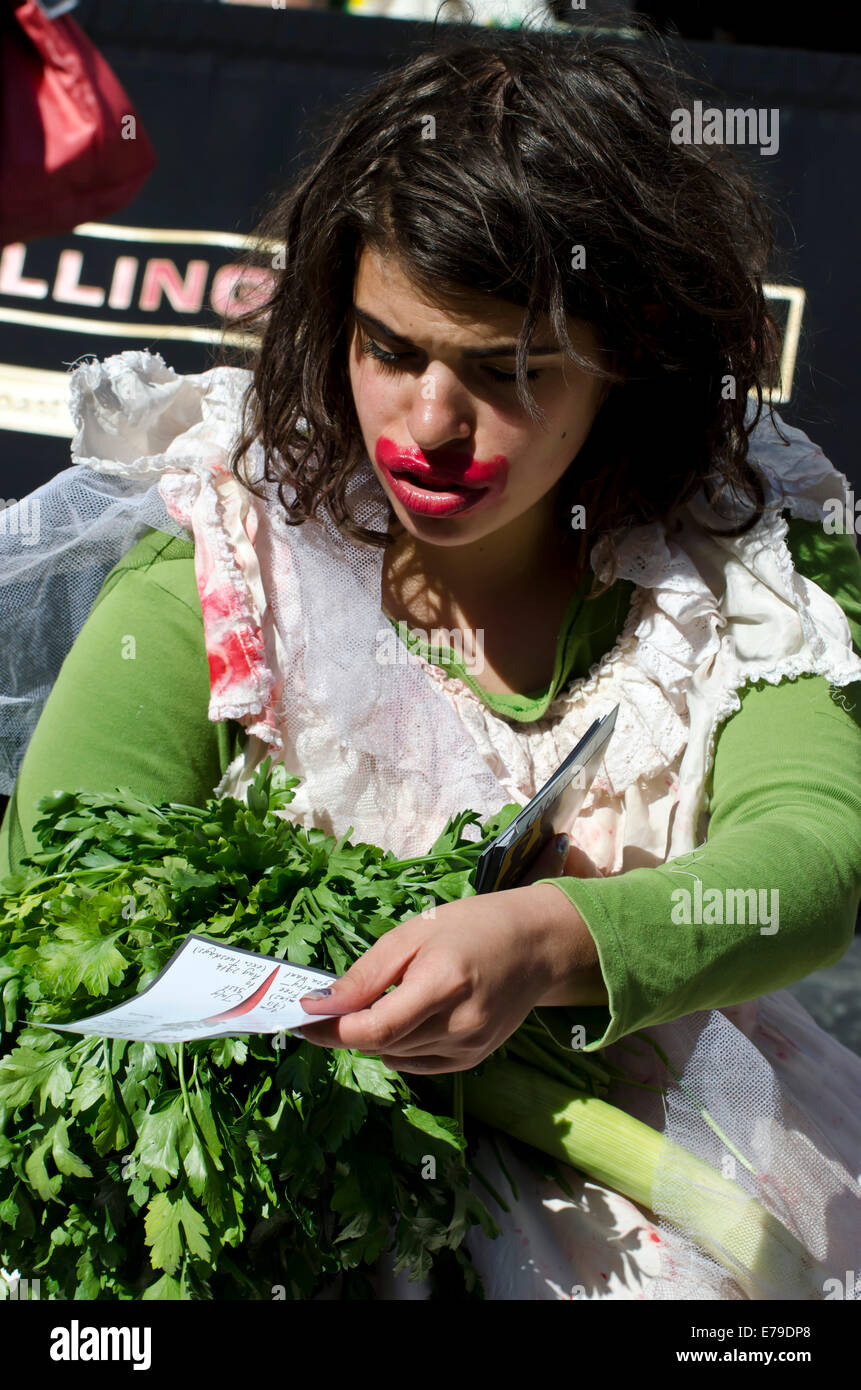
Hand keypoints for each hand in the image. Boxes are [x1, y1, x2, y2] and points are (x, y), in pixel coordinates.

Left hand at [295, 833, 605, 1073]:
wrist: (536, 946)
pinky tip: (403, 1017)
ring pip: (395, 1056)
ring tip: (374, 1002)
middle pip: (381, 1044)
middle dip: (345, 1029)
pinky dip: (397, 1046)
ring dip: (371, 1036)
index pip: (374, 1028)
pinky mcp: (473, 1060)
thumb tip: (322, 1005)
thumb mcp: (414, 933)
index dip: (330, 1031)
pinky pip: (416, 1063)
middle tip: (326, 1005)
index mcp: (443, 985)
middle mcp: (459, 1026)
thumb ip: (368, 973)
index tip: (300, 1019)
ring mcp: (469, 1049)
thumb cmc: (472, 926)